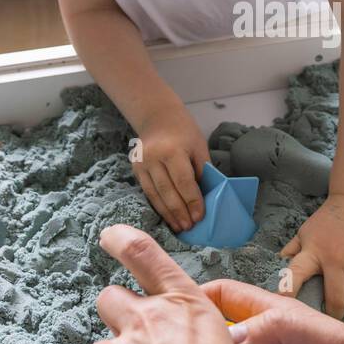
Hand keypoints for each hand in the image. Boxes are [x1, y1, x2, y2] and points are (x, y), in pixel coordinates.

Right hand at [132, 95, 209, 231]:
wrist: (158, 117)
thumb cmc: (184, 132)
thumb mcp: (199, 147)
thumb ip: (202, 171)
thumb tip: (207, 198)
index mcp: (172, 150)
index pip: (184, 181)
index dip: (192, 201)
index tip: (200, 217)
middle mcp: (153, 158)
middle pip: (167, 191)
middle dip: (180, 212)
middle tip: (190, 227)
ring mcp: (141, 164)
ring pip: (155, 195)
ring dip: (168, 214)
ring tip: (180, 227)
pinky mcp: (136, 170)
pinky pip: (148, 192)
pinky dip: (159, 206)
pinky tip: (168, 217)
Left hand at [279, 193, 343, 318]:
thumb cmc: (328, 220)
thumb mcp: (305, 232)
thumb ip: (292, 250)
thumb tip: (277, 266)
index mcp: (313, 252)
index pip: (296, 273)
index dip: (289, 290)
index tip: (284, 304)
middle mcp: (334, 259)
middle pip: (336, 298)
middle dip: (334, 313)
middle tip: (331, 316)